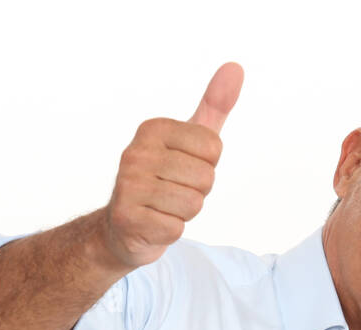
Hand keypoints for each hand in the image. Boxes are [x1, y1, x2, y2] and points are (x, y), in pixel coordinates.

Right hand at [100, 62, 243, 269]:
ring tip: (163, 206)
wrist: (124, 226)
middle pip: (206, 177)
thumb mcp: (190, 140)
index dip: (208, 165)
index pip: (214, 148)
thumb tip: (236, 67)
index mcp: (153, 129)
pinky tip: (153, 222)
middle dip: (197, 191)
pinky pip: (176, 228)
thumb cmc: (164, 179)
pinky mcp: (129, 219)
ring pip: (193, 204)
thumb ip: (214, 107)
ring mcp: (128, 186)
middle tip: (173, 191)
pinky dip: (170, 231)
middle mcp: (136, 153)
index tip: (184, 168)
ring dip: (184, 212)